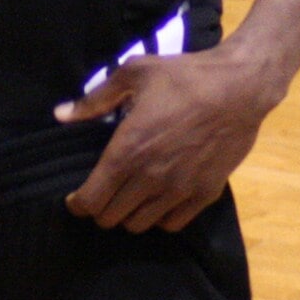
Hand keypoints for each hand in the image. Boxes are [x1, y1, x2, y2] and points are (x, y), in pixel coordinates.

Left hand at [56, 48, 279, 232]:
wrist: (239, 87)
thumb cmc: (183, 76)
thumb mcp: (134, 74)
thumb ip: (94, 99)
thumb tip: (60, 115)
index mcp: (127, 150)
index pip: (91, 199)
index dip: (77, 204)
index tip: (76, 198)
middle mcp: (150, 177)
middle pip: (111, 217)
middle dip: (100, 209)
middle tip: (102, 193)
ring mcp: (179, 189)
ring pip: (139, 225)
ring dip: (128, 215)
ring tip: (128, 197)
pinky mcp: (205, 194)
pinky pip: (172, 224)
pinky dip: (159, 217)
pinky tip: (157, 199)